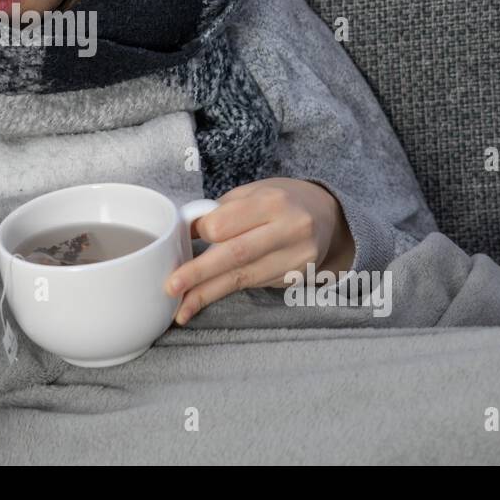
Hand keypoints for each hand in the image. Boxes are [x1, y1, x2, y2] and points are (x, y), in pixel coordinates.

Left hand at [163, 178, 352, 324]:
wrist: (328, 217)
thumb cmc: (281, 200)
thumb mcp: (253, 192)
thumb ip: (221, 211)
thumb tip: (184, 232)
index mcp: (272, 201)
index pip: (226, 223)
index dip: (200, 233)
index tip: (182, 238)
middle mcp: (289, 229)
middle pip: (235, 254)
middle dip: (199, 273)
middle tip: (171, 287)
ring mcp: (296, 257)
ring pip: (243, 278)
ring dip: (207, 293)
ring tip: (180, 307)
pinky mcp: (296, 278)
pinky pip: (253, 286)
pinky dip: (225, 293)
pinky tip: (203, 301)